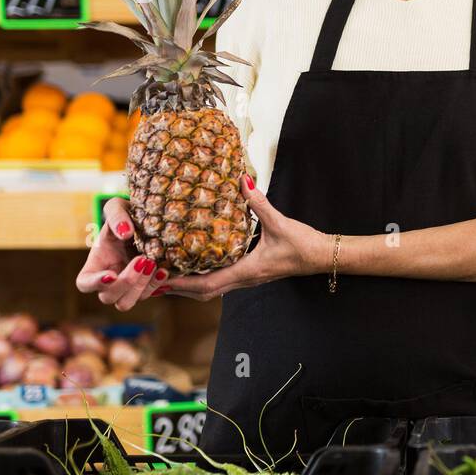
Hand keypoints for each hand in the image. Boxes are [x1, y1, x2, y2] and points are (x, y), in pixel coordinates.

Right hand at [75, 197, 165, 311]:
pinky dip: (156, 284)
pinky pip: (148, 295)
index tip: (111, 274)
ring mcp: (126, 288)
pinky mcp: (145, 288)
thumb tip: (125, 232)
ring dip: (140, 287)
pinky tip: (165, 269)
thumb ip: (116, 216)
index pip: (84, 283)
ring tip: (153, 263)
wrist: (150, 220)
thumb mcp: (118, 207)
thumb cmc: (127, 214)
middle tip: (143, 260)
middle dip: (126, 281)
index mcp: (95, 265)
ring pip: (126, 303)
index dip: (95, 283)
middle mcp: (108, 281)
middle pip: (108, 297)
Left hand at [164, 176, 327, 300]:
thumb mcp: (279, 223)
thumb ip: (260, 203)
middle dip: (178, 288)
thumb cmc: (303, 245)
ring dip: (189, 286)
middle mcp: (244, 279)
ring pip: (211, 290)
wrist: (321, 256)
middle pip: (204, 293)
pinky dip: (203, 278)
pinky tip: (196, 267)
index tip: (161, 278)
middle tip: (154, 279)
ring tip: (168, 275)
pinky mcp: (251, 274)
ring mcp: (247, 279)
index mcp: (247, 271)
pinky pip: (221, 282)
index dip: (183, 283)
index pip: (208, 284)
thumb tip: (242, 182)